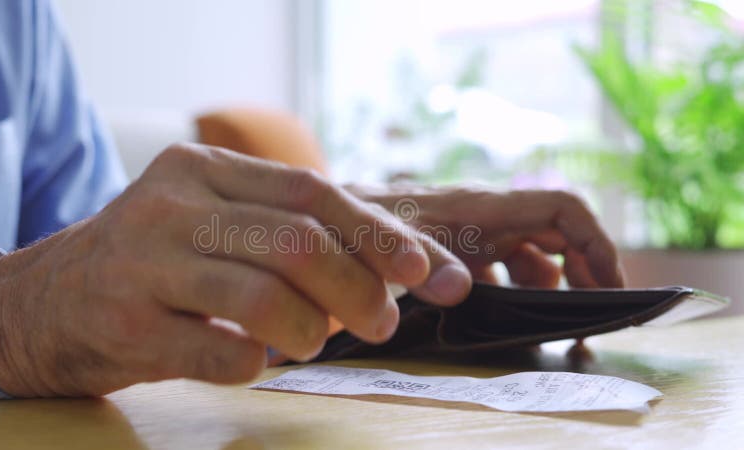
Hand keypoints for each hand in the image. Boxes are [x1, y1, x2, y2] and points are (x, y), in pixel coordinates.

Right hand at [0, 144, 464, 396]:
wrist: (44, 303)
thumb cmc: (155, 262)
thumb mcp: (212, 221)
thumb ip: (289, 230)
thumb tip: (398, 265)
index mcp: (203, 168)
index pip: (310, 192)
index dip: (375, 233)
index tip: (423, 270)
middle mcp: (171, 205)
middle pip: (296, 242)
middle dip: (359, 288)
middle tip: (384, 322)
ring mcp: (142, 264)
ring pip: (262, 295)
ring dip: (313, 330)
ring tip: (319, 345)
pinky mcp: (124, 325)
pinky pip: (220, 351)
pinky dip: (257, 363)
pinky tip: (257, 361)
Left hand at [348, 185, 623, 293]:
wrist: (331, 216)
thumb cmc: (363, 222)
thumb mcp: (393, 243)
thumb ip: (423, 261)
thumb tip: (462, 290)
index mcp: (485, 207)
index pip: (563, 209)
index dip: (595, 241)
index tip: (610, 286)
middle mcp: (490, 216)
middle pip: (559, 234)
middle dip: (584, 271)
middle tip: (591, 319)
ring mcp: (477, 232)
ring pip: (535, 254)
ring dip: (553, 287)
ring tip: (559, 328)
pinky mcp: (463, 249)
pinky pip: (507, 267)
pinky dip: (520, 291)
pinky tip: (513, 320)